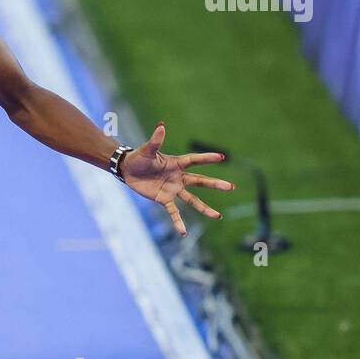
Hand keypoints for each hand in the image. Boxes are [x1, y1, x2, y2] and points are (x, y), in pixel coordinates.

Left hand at [119, 122, 232, 236]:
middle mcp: (178, 177)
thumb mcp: (147, 149)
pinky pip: (173, 212)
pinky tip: (184, 233)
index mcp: (176, 163)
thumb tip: (161, 125)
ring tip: (218, 216)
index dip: (207, 158)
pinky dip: (178, 222)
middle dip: (215, 184)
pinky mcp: (164, 199)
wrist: (128, 170)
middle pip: (200, 181)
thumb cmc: (139, 157)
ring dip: (204, 208)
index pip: (194, 160)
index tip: (222, 156)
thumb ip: (156, 140)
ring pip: (192, 200)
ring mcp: (173, 189)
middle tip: (231, 187)